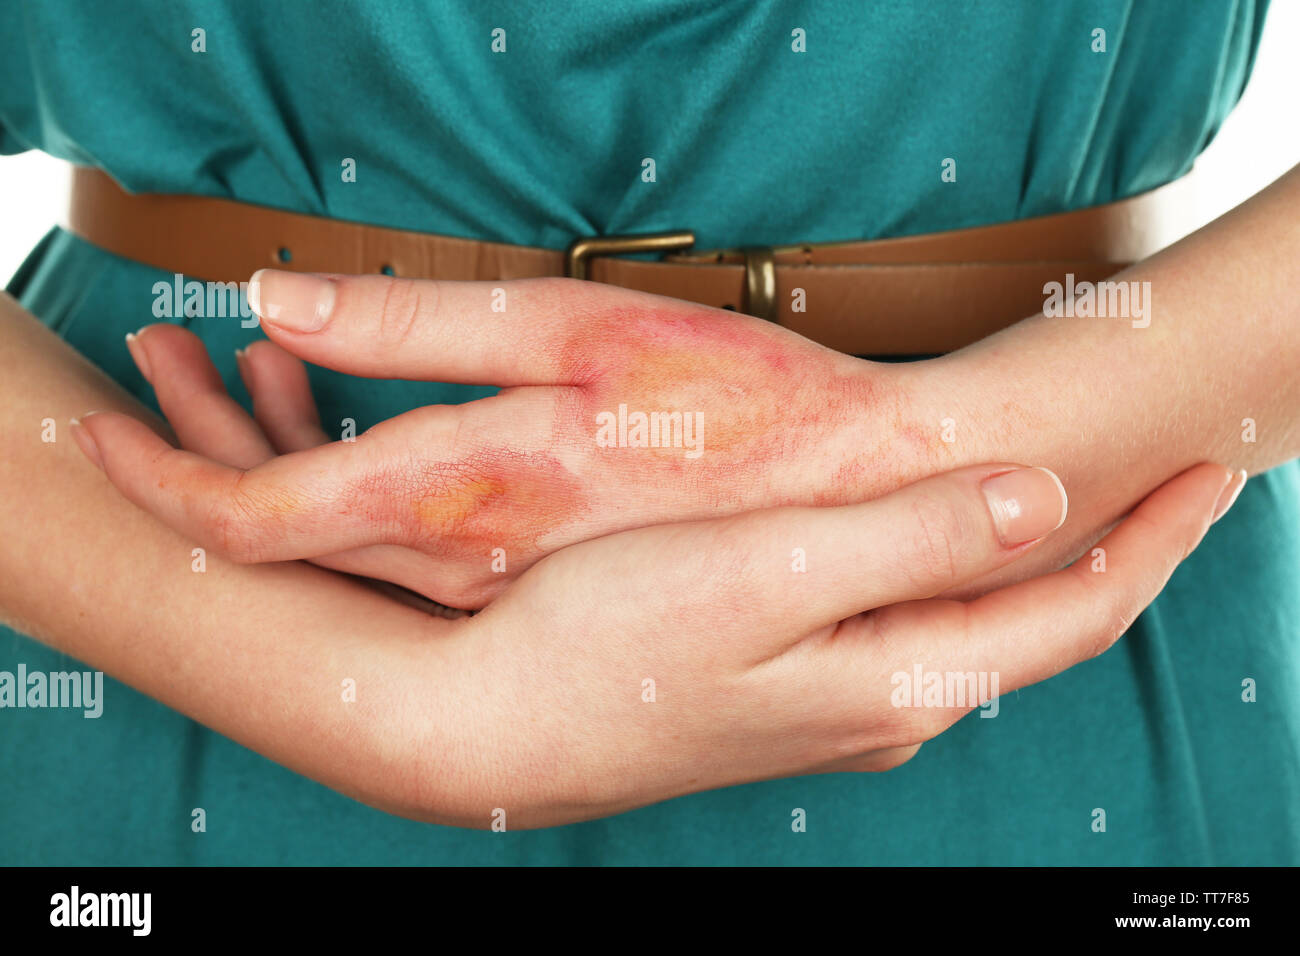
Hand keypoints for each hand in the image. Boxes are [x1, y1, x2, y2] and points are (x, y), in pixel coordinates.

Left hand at [78, 273, 942, 607]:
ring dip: (262, 465)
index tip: (109, 422)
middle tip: (161, 370)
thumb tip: (274, 298)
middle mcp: (459, 569)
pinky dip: (337, 493)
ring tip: (229, 380)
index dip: (162, 473)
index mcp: (459, 497)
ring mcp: (494, 595)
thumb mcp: (574, 329)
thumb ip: (415, 324)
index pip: (253, 518)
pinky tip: (332, 426)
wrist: (856, 503)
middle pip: (275, 538)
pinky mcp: (531, 592)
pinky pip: (396, 557)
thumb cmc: (730, 400)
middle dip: (195, 452)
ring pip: (331, 549)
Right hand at [387, 461, 1233, 826]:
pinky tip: (936, 541)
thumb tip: (1044, 500)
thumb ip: (910, 540)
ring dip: (1037, 562)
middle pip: (1035, 623)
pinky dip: (953, 576)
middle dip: (1117, 550)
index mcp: (900, 679)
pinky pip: (905, 627)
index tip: (1218, 468)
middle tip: (1167, 470)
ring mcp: (833, 706)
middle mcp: (885, 706)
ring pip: (970, 625)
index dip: (1157, 541)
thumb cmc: (610, 640)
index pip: (1074, 612)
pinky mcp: (783, 690)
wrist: (488, 725)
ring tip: (1075, 494)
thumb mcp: (769, 575)